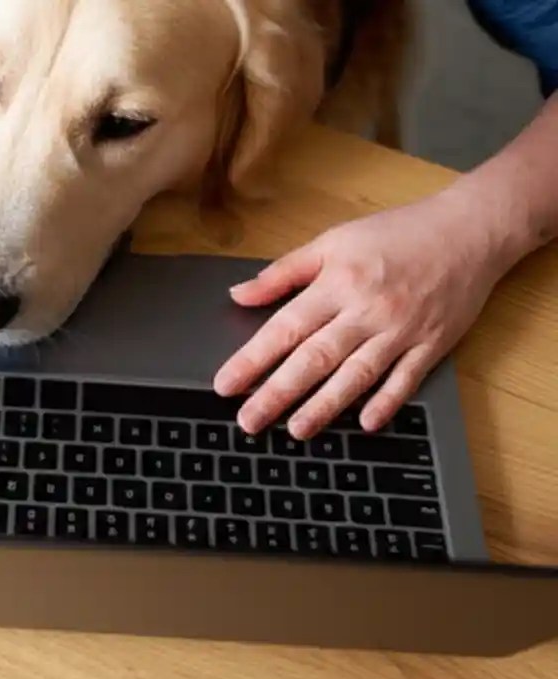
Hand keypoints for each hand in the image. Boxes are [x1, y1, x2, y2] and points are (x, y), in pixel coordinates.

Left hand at [213, 193, 508, 438]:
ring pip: (357, 374)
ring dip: (326, 406)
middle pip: (315, 358)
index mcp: (337, 284)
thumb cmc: (396, 234)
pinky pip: (407, 379)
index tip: (225, 384)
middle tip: (249, 420)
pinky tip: (367, 423)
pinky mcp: (432, 344)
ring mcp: (401, 330)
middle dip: (278, 393)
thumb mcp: (333, 241)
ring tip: (297, 430)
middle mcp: (367, 311)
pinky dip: (387, 401)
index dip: (253, 359)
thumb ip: (284, 272)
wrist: (470, 230)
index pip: (285, 328)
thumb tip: (239, 294)